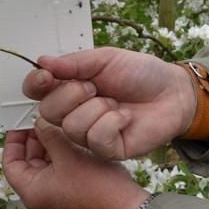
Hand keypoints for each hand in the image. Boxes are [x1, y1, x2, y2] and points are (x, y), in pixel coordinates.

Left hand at [2, 120, 149, 208]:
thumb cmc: (97, 188)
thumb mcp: (69, 154)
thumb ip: (50, 135)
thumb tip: (39, 122)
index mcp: (31, 192)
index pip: (10, 164)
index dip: (13, 141)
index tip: (20, 123)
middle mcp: (40, 197)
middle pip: (27, 163)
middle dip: (33, 140)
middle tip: (42, 119)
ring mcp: (55, 197)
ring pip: (44, 165)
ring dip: (49, 146)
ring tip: (59, 125)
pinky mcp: (69, 194)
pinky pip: (57, 170)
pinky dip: (60, 154)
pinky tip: (71, 139)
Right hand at [23, 47, 195, 159]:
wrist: (173, 91)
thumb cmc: (141, 74)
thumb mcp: (106, 59)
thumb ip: (74, 63)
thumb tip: (43, 61)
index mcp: (70, 88)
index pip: (36, 90)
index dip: (35, 84)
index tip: (46, 76)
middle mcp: (75, 112)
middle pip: (48, 112)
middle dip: (72, 94)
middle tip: (96, 87)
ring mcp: (89, 134)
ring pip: (71, 127)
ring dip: (98, 108)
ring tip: (116, 103)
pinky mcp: (107, 150)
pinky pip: (95, 139)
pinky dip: (113, 123)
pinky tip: (125, 118)